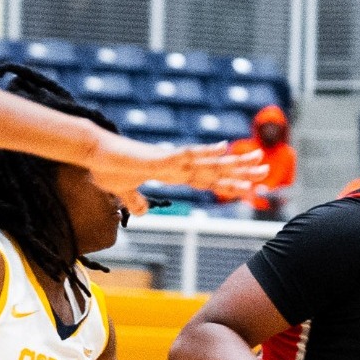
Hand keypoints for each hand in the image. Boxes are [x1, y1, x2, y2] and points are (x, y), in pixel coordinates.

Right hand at [83, 135, 266, 214]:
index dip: (229, 186)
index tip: (250, 189)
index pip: (208, 181)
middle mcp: (178, 165)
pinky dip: (205, 152)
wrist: (93, 155)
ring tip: (257, 160)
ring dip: (234, 163)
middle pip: (216, 170)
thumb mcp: (125, 192)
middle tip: (267, 170)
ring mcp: (172, 160)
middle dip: (242, 171)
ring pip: (210, 162)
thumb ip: (137, 201)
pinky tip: (223, 148)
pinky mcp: (161, 157)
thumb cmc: (108, 170)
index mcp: (174, 173)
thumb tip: (143, 211)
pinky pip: (187, 154)